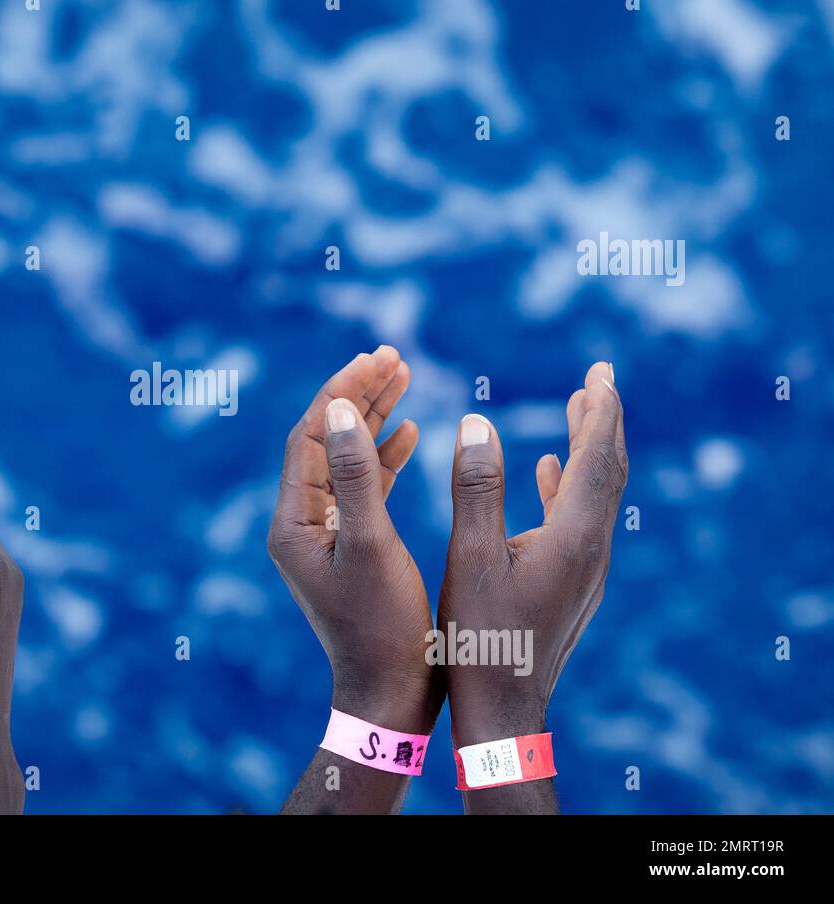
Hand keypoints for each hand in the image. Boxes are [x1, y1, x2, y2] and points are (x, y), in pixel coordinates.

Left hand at [268, 347, 439, 736]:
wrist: (391, 693)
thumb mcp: (372, 545)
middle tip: (391, 356)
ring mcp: (322, 534)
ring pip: (344, 460)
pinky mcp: (348, 546)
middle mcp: (298, 524)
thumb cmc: (384, 627)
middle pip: (322, 440)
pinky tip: (409, 432)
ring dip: (372, 419)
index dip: (341, 393)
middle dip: (356, 397)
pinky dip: (384, 458)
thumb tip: (335, 410)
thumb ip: (357, 476)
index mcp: (292, 523)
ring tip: (403, 378)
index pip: (308, 437)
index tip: (377, 359)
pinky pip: (361, 488)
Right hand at [438, 362, 626, 808]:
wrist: (504, 710)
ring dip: (589, 448)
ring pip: (597, 493)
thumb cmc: (482, 639)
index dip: (600, 409)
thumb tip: (478, 421)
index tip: (601, 369)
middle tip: (598, 379)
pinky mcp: (572, 582)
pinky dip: (570, 484)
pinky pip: (580, 518)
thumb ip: (476, 488)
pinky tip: (550, 471)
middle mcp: (591, 550)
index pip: (597, 457)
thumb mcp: (471, 557)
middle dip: (603, 421)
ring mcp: (585, 569)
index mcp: (574, 537)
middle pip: (609, 470)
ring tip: (578, 411)